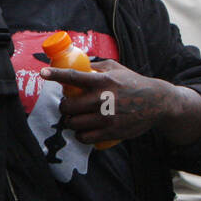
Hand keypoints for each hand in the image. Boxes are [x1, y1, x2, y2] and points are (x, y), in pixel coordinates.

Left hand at [41, 59, 178, 144]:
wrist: (157, 103)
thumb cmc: (133, 83)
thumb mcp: (117, 69)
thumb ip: (96, 67)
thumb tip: (76, 62)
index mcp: (103, 81)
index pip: (74, 77)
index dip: (56, 75)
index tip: (43, 74)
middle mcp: (102, 99)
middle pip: (68, 106)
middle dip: (64, 107)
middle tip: (68, 106)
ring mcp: (106, 118)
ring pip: (73, 123)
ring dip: (70, 121)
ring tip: (75, 118)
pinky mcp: (111, 132)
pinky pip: (84, 137)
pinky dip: (80, 135)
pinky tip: (82, 130)